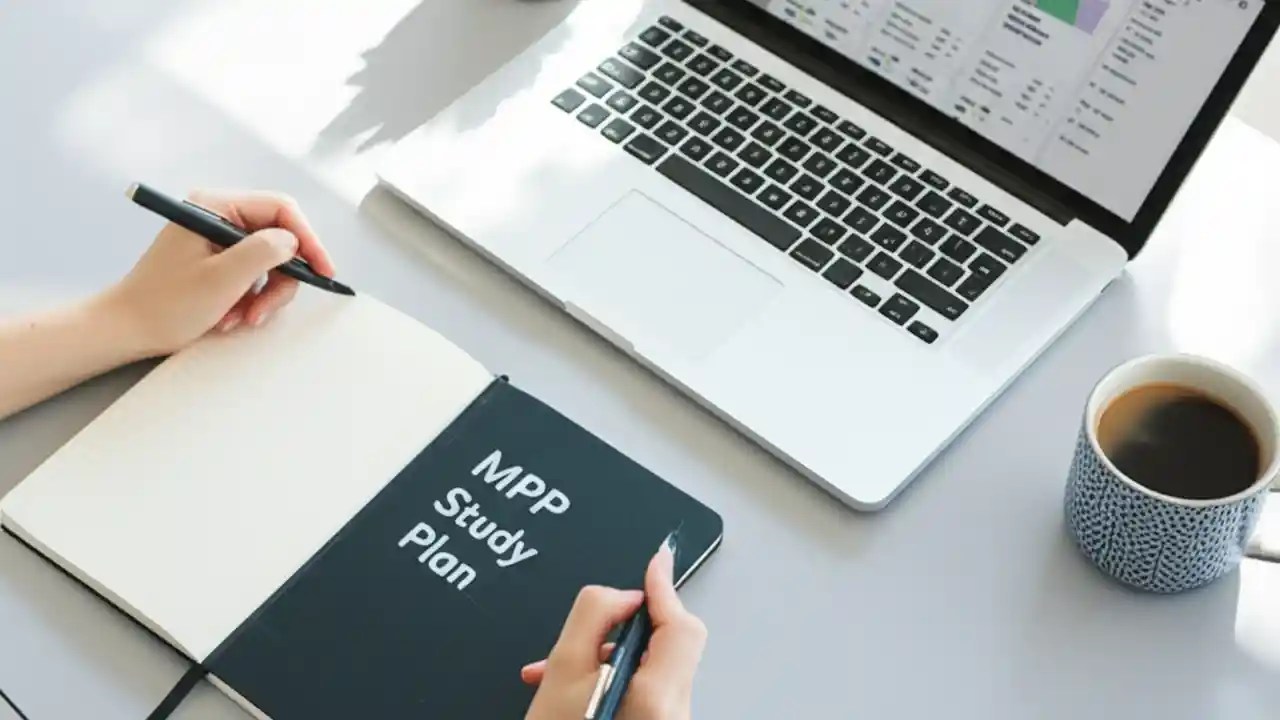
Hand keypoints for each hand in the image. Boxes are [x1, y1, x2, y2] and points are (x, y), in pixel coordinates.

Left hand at [103, 190, 336, 356]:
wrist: (125, 329)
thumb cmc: (165, 304)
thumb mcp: (221, 279)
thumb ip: (263, 252)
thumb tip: (293, 242)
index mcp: (215, 207)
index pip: (280, 210)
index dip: (308, 240)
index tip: (323, 271)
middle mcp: (218, 216)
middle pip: (278, 238)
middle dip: (280, 278)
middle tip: (266, 309)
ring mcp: (218, 239)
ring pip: (269, 261)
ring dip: (264, 295)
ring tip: (243, 318)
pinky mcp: (218, 260)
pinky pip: (253, 275)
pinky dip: (251, 299)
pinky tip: (232, 316)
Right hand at [522, 545, 706, 719]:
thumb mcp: (564, 674)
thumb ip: (596, 618)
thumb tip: (625, 594)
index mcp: (657, 699)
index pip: (680, 624)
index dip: (665, 588)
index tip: (657, 561)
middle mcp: (673, 716)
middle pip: (665, 647)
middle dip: (622, 631)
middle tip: (587, 635)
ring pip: (648, 672)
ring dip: (607, 660)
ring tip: (557, 675)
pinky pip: (641, 694)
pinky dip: (610, 682)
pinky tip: (572, 692)